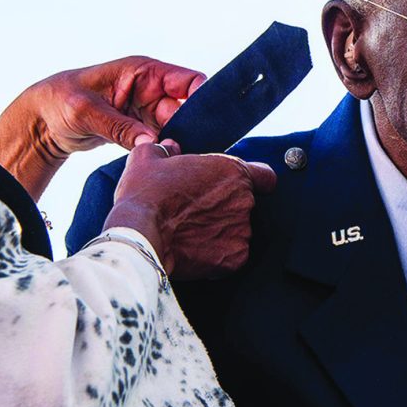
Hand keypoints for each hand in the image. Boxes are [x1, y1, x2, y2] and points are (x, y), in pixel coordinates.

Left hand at [0, 56, 205, 196]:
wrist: (41, 121)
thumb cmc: (60, 102)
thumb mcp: (87, 112)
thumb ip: (120, 127)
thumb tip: (151, 143)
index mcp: (142, 71)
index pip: (186, 80)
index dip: (200, 98)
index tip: (205, 122)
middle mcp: (149, 88)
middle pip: (185, 107)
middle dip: (189, 127)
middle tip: (188, 149)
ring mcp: (145, 110)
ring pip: (176, 126)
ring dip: (177, 141)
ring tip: (176, 157)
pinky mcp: (139, 129)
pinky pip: (161, 140)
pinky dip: (164, 150)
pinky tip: (166, 161)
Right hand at [104, 140, 277, 279]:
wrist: (141, 234)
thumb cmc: (145, 194)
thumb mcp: (147, 158)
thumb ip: (165, 149)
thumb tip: (170, 147)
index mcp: (232, 171)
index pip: (265, 177)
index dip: (256, 182)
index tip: (239, 188)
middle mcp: (244, 200)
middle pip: (245, 205)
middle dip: (226, 208)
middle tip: (196, 212)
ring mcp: (242, 231)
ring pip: (238, 231)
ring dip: (221, 232)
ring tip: (191, 233)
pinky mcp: (235, 258)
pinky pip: (232, 255)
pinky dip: (217, 255)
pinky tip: (194, 250)